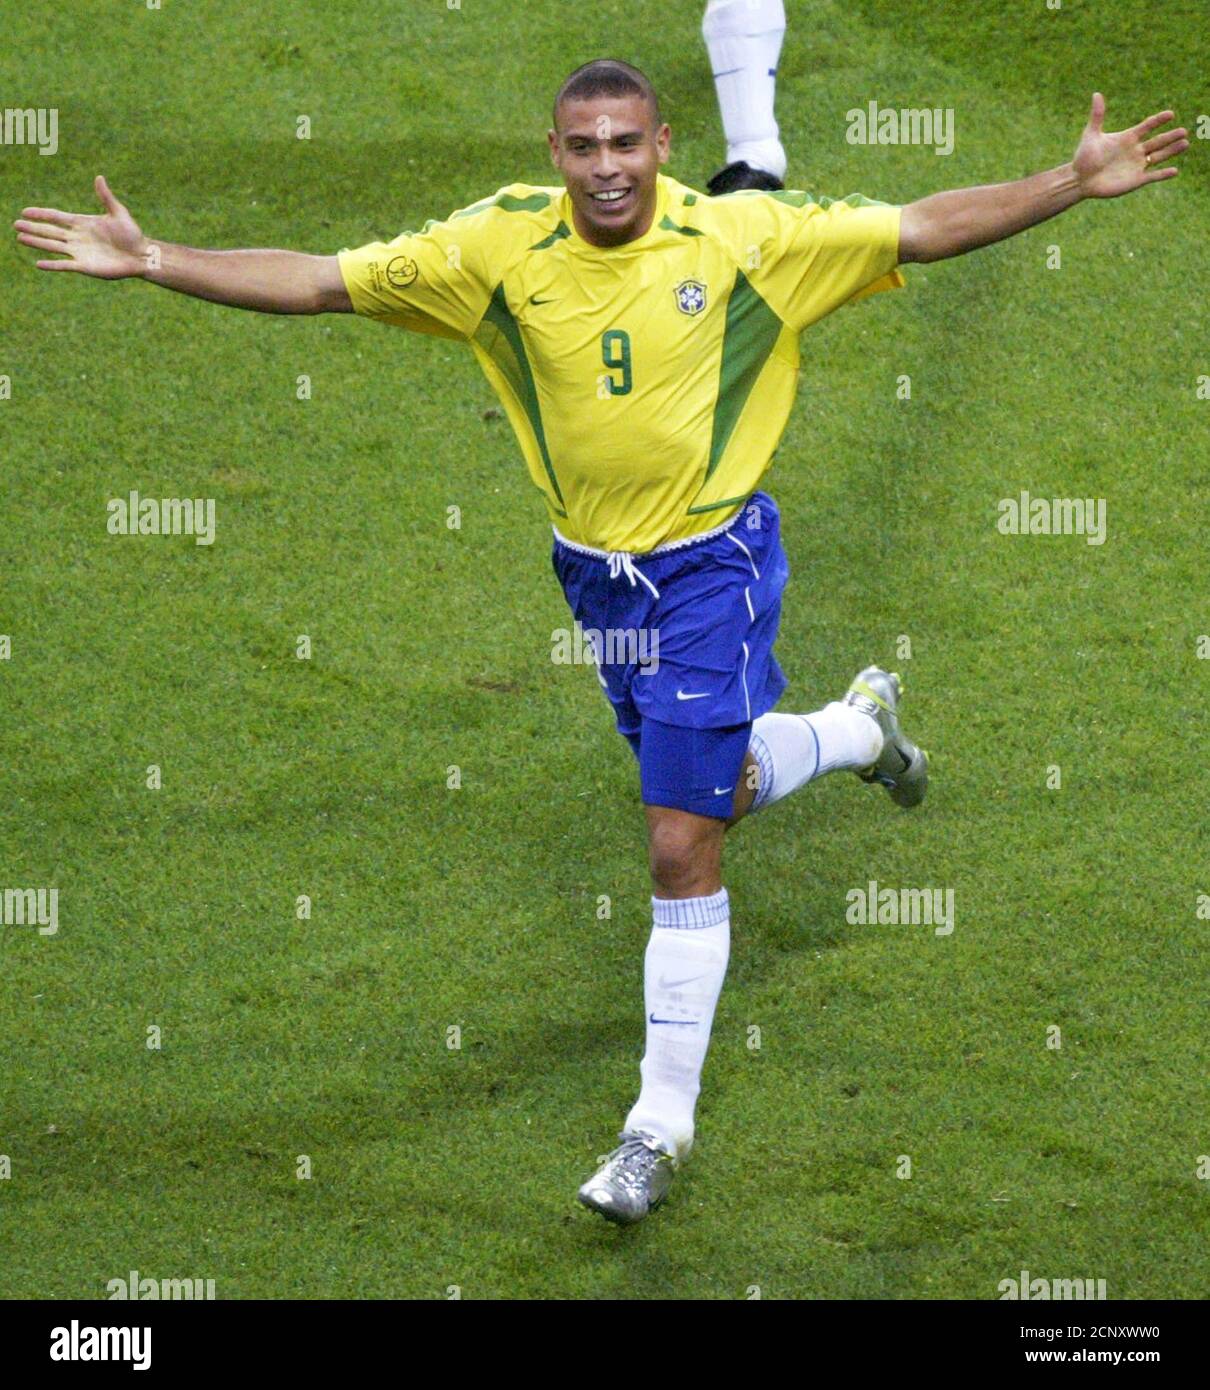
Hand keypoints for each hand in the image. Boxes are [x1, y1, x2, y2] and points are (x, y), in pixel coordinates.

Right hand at [14, 175, 150, 277]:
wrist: (141, 255)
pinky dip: (52, 265)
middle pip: (50, 231)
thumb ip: (106, 197)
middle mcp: (77, 237)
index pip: (57, 217)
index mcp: (82, 223)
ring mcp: (79, 252)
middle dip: (33, 228)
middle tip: (15, 224)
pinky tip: (38, 264)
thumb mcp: (118, 212)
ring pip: (53, 246)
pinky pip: (65, 265)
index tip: (25, 211)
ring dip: (37, 243)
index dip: (41, 214)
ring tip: (20, 238)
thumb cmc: (132, 234)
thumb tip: (99, 177)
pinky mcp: (85, 266)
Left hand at [1072, 92, 1187, 198]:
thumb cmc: (1084, 157)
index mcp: (1128, 137)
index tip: (1170, 114)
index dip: (1158, 120)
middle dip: (1170, 136)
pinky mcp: (1135, 180)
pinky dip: (1163, 174)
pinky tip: (1174, 171)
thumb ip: (1097, 116)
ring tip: (1185, 143)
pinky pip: (1153, 176)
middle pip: (1158, 141)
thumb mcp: (1091, 135)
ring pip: (1159, 156)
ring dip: (1172, 151)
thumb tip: (1096, 94)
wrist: (1079, 180)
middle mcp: (1136, 150)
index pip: (1148, 126)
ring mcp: (1137, 165)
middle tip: (1184, 131)